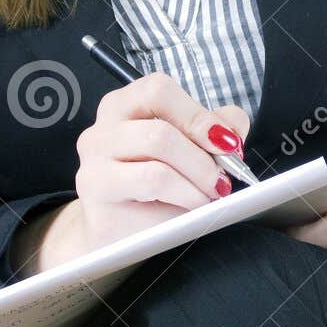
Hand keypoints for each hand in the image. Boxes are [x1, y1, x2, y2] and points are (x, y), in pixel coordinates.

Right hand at [15, 73, 249, 276]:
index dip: (198, 116)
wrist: (121, 235)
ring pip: (157, 162)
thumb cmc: (154, 189)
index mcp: (123, 107)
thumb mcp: (186, 150)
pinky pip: (152, 188)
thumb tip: (233, 125)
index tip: (226, 141)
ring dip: (197, 178)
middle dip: (203, 157)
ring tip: (212, 193)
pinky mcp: (97, 200)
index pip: (159, 91)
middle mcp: (101, 131)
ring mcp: (93, 166)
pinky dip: (185, 196)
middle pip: (160, 131)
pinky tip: (194, 206)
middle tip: (223, 176)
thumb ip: (212, 128)